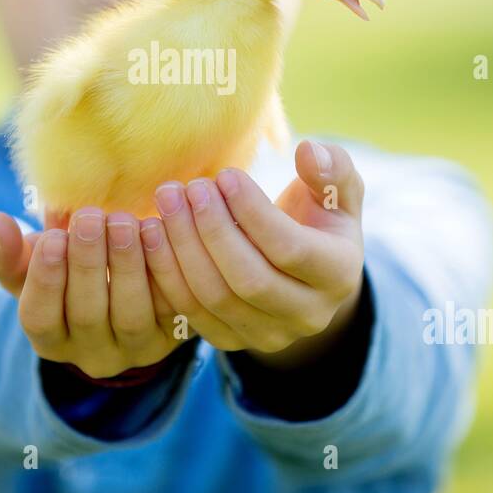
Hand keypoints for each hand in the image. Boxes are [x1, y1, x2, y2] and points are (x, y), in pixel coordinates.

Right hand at [0, 209, 185, 378]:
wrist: (122, 278)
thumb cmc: (64, 270)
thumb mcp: (28, 265)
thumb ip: (4, 249)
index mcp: (51, 341)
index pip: (40, 320)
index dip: (45, 279)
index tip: (52, 236)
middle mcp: (93, 355)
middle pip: (88, 316)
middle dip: (89, 264)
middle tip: (91, 217)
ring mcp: (137, 348)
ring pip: (131, 315)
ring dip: (127, 265)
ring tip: (123, 221)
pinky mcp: (175, 331)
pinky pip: (171, 305)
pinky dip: (165, 268)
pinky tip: (157, 230)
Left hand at [141, 140, 365, 368]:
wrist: (304, 271)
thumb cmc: (319, 217)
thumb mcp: (338, 191)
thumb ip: (332, 169)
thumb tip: (308, 151)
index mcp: (339, 275)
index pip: (291, 249)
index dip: (253, 211)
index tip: (224, 174)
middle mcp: (308, 316)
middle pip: (249, 280)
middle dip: (211, 229)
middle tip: (188, 187)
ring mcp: (269, 335)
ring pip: (215, 297)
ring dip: (182, 247)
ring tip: (167, 202)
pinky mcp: (232, 341)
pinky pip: (190, 312)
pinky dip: (166, 272)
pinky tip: (152, 232)